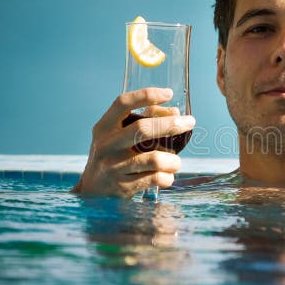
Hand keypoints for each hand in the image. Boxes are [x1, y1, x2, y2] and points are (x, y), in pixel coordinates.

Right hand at [72, 87, 195, 196]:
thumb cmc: (114, 156)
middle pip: (143, 129)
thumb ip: (143, 121)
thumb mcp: (118, 136)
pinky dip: (168, 177)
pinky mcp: (123, 187)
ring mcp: (113, 167)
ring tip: (176, 162)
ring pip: (154, 159)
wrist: (94, 191)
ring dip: (173, 160)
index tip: (169, 93)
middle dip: (171, 124)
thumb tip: (175, 112)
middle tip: (190, 122)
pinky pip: (155, 178)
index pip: (123, 103)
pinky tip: (167, 176)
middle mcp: (106, 145)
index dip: (147, 95)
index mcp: (104, 127)